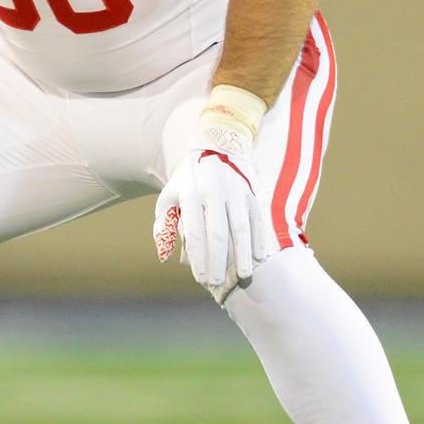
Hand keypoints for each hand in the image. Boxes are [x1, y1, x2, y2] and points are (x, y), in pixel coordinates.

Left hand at [153, 87, 276, 303]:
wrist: (219, 141)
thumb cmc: (190, 176)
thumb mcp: (170, 193)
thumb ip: (163, 223)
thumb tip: (164, 254)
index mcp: (191, 194)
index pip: (194, 232)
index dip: (198, 257)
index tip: (201, 278)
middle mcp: (214, 192)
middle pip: (218, 233)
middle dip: (218, 261)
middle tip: (218, 282)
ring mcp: (236, 191)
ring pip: (241, 227)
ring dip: (243, 254)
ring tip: (245, 275)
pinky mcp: (252, 191)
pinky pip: (258, 219)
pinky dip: (259, 238)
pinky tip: (259, 256)